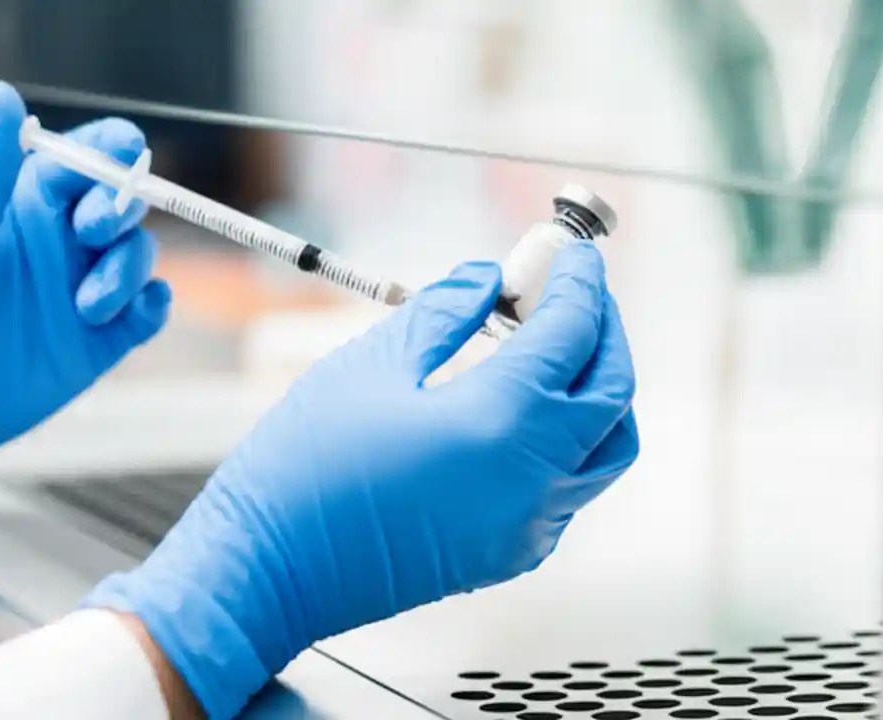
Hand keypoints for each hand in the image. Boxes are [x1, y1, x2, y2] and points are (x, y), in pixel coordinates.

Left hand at [0, 82, 169, 539]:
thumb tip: (2, 96)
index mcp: (27, 205)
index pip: (87, 157)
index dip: (114, 149)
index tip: (123, 155)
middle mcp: (63, 242)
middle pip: (126, 201)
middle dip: (123, 205)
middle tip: (94, 229)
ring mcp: (84, 290)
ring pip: (140, 255)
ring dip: (127, 270)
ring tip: (86, 306)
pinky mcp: (100, 340)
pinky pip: (149, 311)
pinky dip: (153, 307)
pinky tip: (133, 316)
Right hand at [86, 244, 637, 718]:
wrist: (270, 571)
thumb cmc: (303, 472)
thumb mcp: (370, 366)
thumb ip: (444, 314)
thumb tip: (486, 281)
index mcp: (500, 424)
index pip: (574, 332)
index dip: (577, 281)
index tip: (570, 251)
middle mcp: (532, 481)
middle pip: (612, 389)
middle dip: (600, 328)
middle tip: (568, 290)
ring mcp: (527, 525)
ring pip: (605, 447)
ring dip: (595, 389)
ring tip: (550, 350)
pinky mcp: (510, 553)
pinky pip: (570, 489)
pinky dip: (567, 440)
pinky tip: (521, 413)